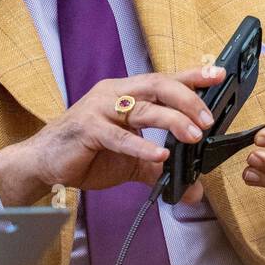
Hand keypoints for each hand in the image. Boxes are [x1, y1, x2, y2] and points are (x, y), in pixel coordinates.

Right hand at [0, 66, 227, 205]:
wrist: (45, 162)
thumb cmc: (87, 153)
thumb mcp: (131, 162)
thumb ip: (161, 170)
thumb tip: (194, 189)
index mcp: (126, 93)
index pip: (164, 79)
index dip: (192, 76)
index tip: (219, 74)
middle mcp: (114, 94)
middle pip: (157, 85)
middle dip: (187, 99)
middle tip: (209, 119)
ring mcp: (99, 109)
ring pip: (142, 108)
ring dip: (172, 120)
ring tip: (194, 135)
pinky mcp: (88, 129)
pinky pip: (119, 136)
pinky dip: (141, 146)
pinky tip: (159, 155)